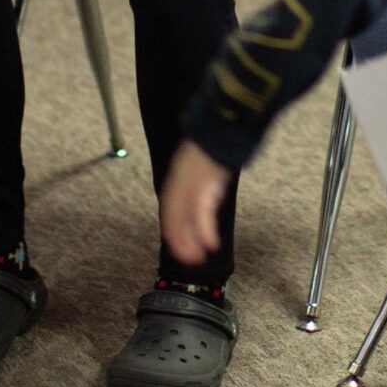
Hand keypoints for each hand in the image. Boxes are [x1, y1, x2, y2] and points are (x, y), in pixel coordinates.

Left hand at [159, 141, 233, 267]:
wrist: (218, 128)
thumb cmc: (211, 147)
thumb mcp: (198, 166)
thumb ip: (195, 183)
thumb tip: (202, 199)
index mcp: (175, 180)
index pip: (168, 211)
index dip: (172, 230)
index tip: (177, 245)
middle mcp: (178, 184)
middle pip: (172, 219)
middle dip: (179, 241)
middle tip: (186, 259)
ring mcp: (189, 186)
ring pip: (184, 221)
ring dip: (190, 242)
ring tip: (196, 259)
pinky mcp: (203, 186)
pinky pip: (201, 214)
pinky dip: (205, 231)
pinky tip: (211, 244)